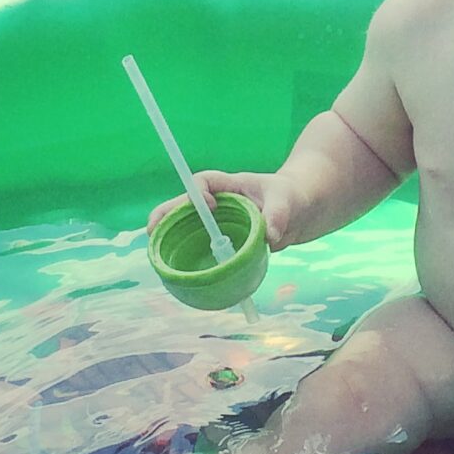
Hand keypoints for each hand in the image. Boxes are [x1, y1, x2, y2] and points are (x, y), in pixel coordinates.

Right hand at [146, 170, 290, 249]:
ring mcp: (221, 222)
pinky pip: (204, 246)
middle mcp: (221, 202)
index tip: (207, 204)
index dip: (198, 191)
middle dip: (167, 214)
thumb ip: (278, 215)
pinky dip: (190, 256)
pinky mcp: (226, 240)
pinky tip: (181, 272)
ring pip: (190, 227)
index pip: (206, 181)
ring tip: (156, 253)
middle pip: (187, 205)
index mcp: (231, 185)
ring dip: (172, 236)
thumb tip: (270, 237)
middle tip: (151, 229)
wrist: (302, 210)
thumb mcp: (286, 201)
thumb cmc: (292, 197)